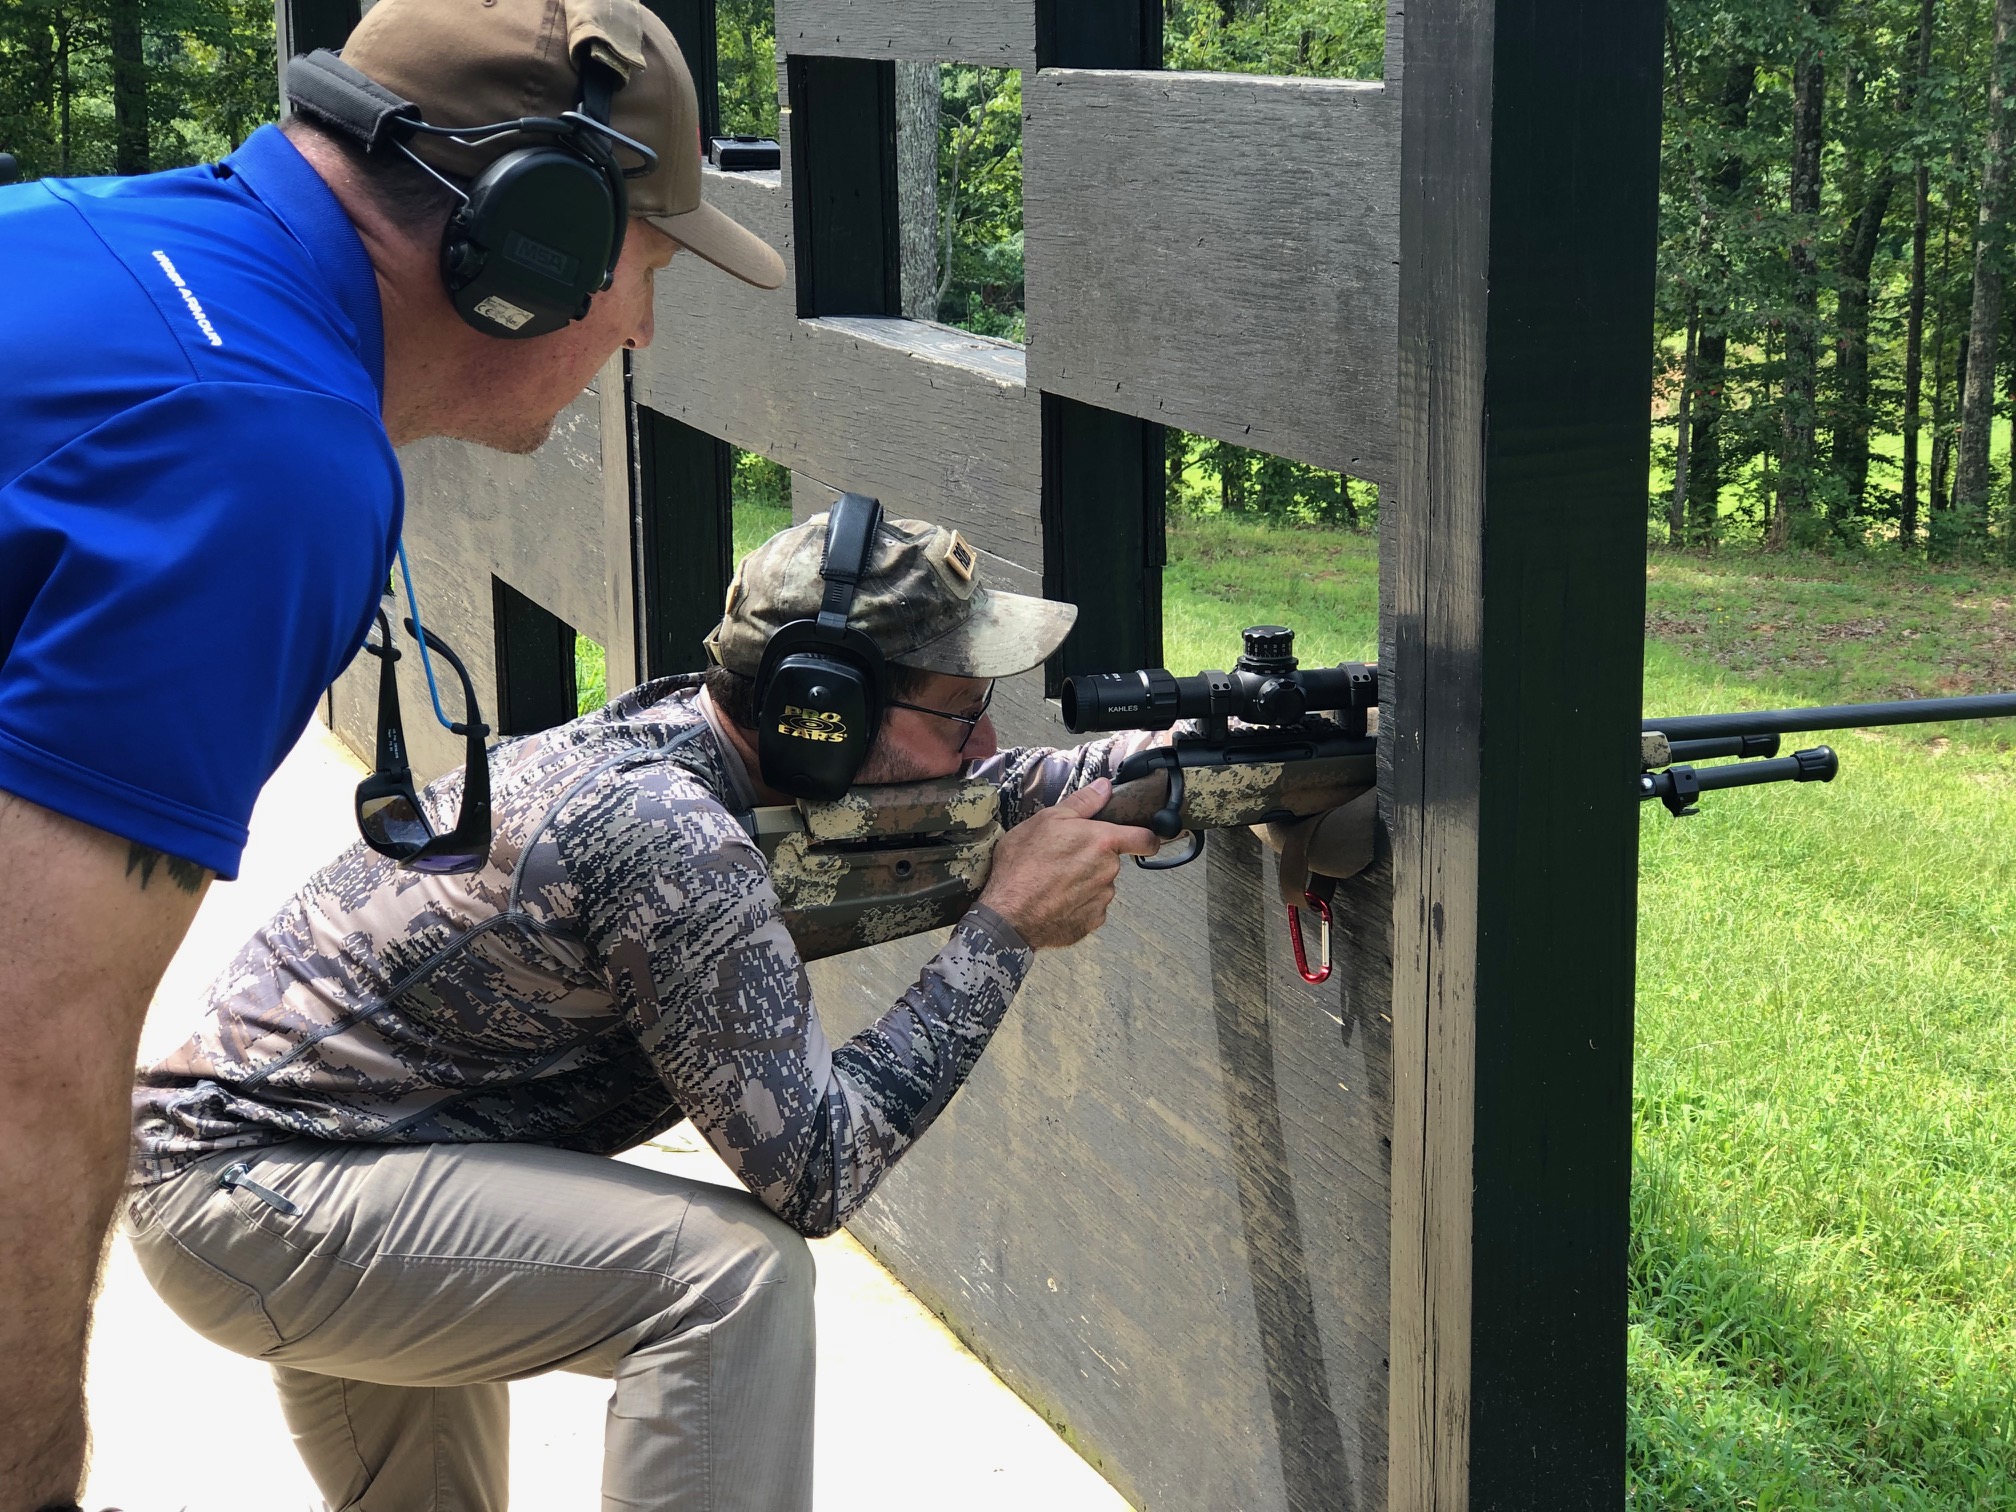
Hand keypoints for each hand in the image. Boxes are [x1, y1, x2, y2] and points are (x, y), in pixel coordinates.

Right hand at [978, 779, 1158, 948]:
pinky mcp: (1090, 922)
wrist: (1008, 914)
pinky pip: (1089, 909)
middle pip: (1112, 862)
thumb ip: (1081, 803)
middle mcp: (1109, 872)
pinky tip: (1052, 900)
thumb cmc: (1023, 864)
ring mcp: (1101, 900)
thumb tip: (1104, 787)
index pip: (1145, 839)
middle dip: (1094, 859)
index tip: (1142, 839)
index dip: (1146, 838)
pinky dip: (1075, 904)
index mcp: (1102, 843)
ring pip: (1100, 885)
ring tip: (1052, 881)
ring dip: (1083, 882)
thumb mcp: (1046, 820)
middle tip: (1063, 858)